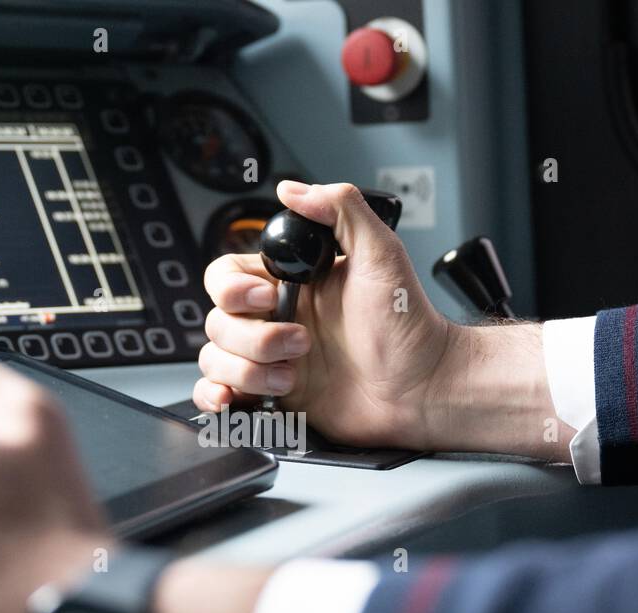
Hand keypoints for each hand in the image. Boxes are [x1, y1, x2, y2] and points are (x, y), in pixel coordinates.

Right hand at [197, 180, 460, 448]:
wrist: (423, 387)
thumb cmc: (409, 325)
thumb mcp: (382, 253)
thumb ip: (342, 210)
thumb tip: (293, 189)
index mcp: (291, 283)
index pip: (228, 275)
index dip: (234, 289)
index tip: (267, 298)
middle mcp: (276, 320)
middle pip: (219, 321)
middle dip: (254, 338)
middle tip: (301, 343)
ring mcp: (271, 360)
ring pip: (215, 359)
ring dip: (246, 371)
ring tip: (290, 378)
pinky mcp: (272, 397)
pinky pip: (219, 393)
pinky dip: (214, 396)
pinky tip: (232, 398)